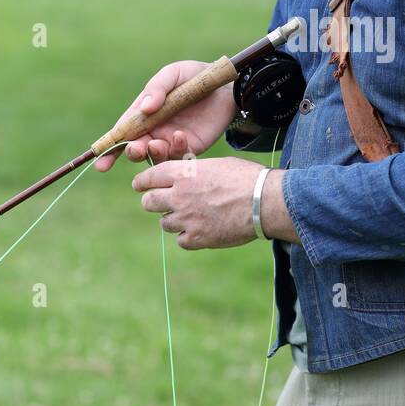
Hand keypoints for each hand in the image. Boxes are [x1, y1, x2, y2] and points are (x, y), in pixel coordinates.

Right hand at [94, 62, 237, 171]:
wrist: (226, 84)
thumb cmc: (194, 76)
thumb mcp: (173, 74)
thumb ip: (157, 88)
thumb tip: (145, 108)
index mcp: (143, 114)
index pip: (122, 133)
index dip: (109, 148)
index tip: (100, 163)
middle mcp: (154, 130)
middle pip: (136, 149)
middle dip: (131, 152)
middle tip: (136, 148)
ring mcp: (172, 140)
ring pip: (156, 156)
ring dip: (152, 153)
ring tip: (156, 144)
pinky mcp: (191, 146)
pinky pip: (180, 155)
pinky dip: (177, 149)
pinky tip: (180, 136)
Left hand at [131, 156, 266, 248]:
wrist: (264, 202)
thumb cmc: (247, 178)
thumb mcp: (218, 165)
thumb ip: (195, 172)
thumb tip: (186, 176)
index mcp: (183, 174)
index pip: (149, 177)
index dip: (142, 182)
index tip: (140, 186)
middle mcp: (179, 196)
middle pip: (148, 202)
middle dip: (154, 201)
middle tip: (162, 203)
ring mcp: (187, 219)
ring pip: (165, 223)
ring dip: (173, 219)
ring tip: (190, 216)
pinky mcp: (198, 238)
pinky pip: (181, 240)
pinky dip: (188, 236)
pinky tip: (201, 230)